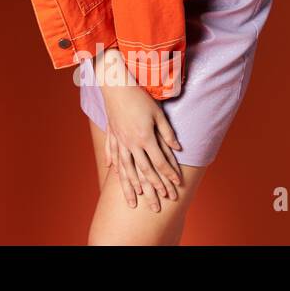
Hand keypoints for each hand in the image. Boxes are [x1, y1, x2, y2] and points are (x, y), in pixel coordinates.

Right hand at [96, 50, 183, 210]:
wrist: (116, 85)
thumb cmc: (140, 97)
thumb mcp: (158, 114)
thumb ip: (167, 133)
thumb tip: (178, 149)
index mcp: (145, 138)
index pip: (160, 163)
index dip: (169, 176)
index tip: (177, 186)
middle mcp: (131, 143)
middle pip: (143, 171)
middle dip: (152, 189)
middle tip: (158, 205)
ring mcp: (119, 140)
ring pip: (125, 168)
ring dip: (130, 186)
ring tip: (133, 201)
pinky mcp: (112, 134)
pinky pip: (112, 153)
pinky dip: (113, 164)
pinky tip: (114, 172)